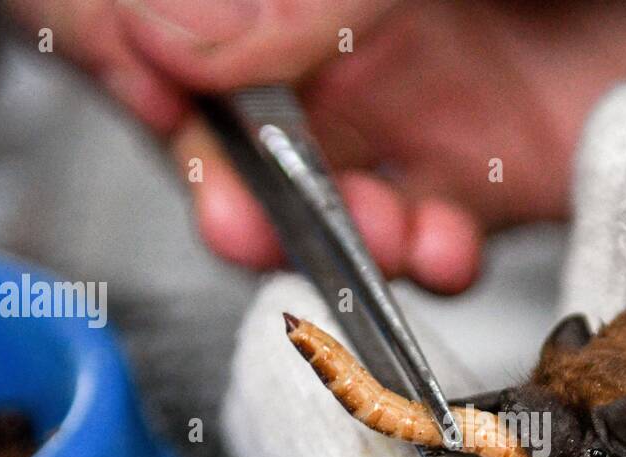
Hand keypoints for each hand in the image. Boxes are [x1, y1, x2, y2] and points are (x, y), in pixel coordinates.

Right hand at [6, 0, 625, 290]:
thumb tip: (181, 33)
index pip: (152, 14)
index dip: (130, 60)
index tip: (157, 110)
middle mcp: (343, 28)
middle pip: (227, 118)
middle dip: (230, 181)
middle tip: (243, 218)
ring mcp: (418, 98)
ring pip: (319, 191)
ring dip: (327, 235)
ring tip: (374, 235)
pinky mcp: (495, 165)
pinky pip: (427, 232)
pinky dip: (423, 263)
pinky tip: (441, 252)